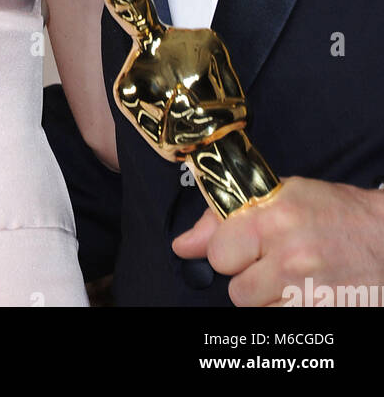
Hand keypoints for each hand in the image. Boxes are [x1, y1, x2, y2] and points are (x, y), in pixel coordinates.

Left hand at [173, 176, 383, 305]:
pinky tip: (305, 293)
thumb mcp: (281, 195)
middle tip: (272, 262)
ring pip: (256, 309)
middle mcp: (289, 252)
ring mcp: (307, 289)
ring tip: (291, 277)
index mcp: (274, 214)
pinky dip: (288, 311)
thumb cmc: (334, 213)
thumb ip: (226, 215)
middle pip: (235, 287)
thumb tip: (183, 245)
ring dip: (268, 298)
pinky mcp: (322, 314)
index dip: (228, 250)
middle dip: (247, 277)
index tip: (244, 246)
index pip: (218, 251)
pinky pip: (280, 323)